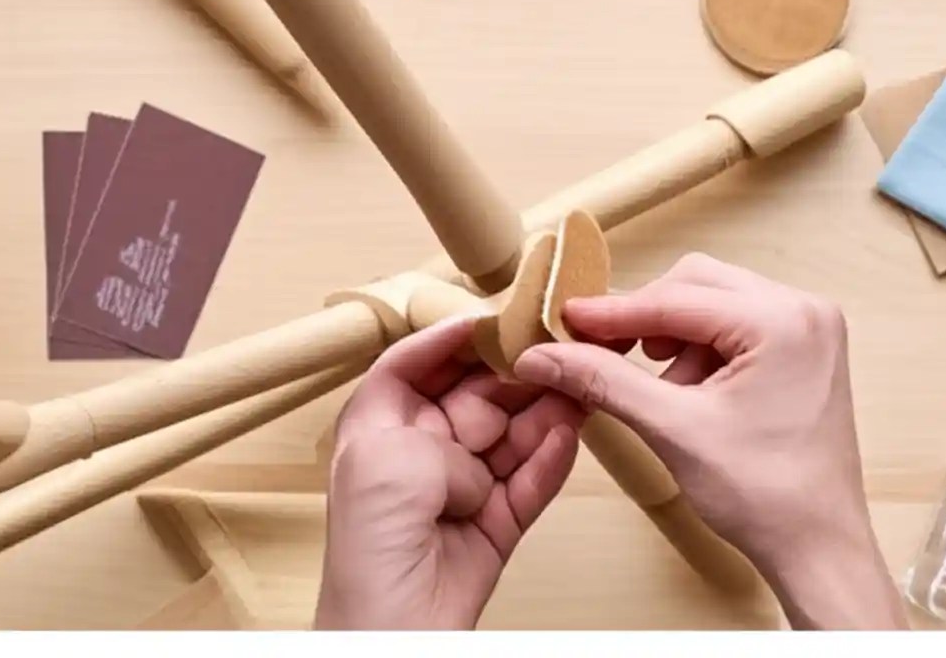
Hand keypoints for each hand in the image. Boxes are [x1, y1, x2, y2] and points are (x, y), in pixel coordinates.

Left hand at [315, 317, 583, 629]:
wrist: (396, 633)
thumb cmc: (368, 554)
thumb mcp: (388, 462)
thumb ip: (445, 430)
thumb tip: (490, 441)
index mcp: (377, 431)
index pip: (411, 367)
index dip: (446, 340)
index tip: (488, 319)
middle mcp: (418, 455)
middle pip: (474, 396)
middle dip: (513, 373)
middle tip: (553, 347)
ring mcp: (459, 489)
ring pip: (511, 436)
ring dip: (544, 411)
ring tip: (577, 385)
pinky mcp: (495, 523)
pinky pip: (529, 480)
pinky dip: (550, 458)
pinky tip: (570, 431)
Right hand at [513, 253, 905, 628]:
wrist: (817, 548)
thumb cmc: (765, 496)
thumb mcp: (672, 429)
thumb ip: (603, 380)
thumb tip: (542, 355)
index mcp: (783, 321)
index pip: (675, 298)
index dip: (612, 311)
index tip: (564, 319)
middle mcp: (804, 310)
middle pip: (696, 284)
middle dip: (646, 319)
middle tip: (601, 351)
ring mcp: (809, 329)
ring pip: (713, 303)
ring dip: (672, 337)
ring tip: (662, 392)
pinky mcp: (804, 351)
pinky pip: (736, 326)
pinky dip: (700, 351)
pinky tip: (688, 393)